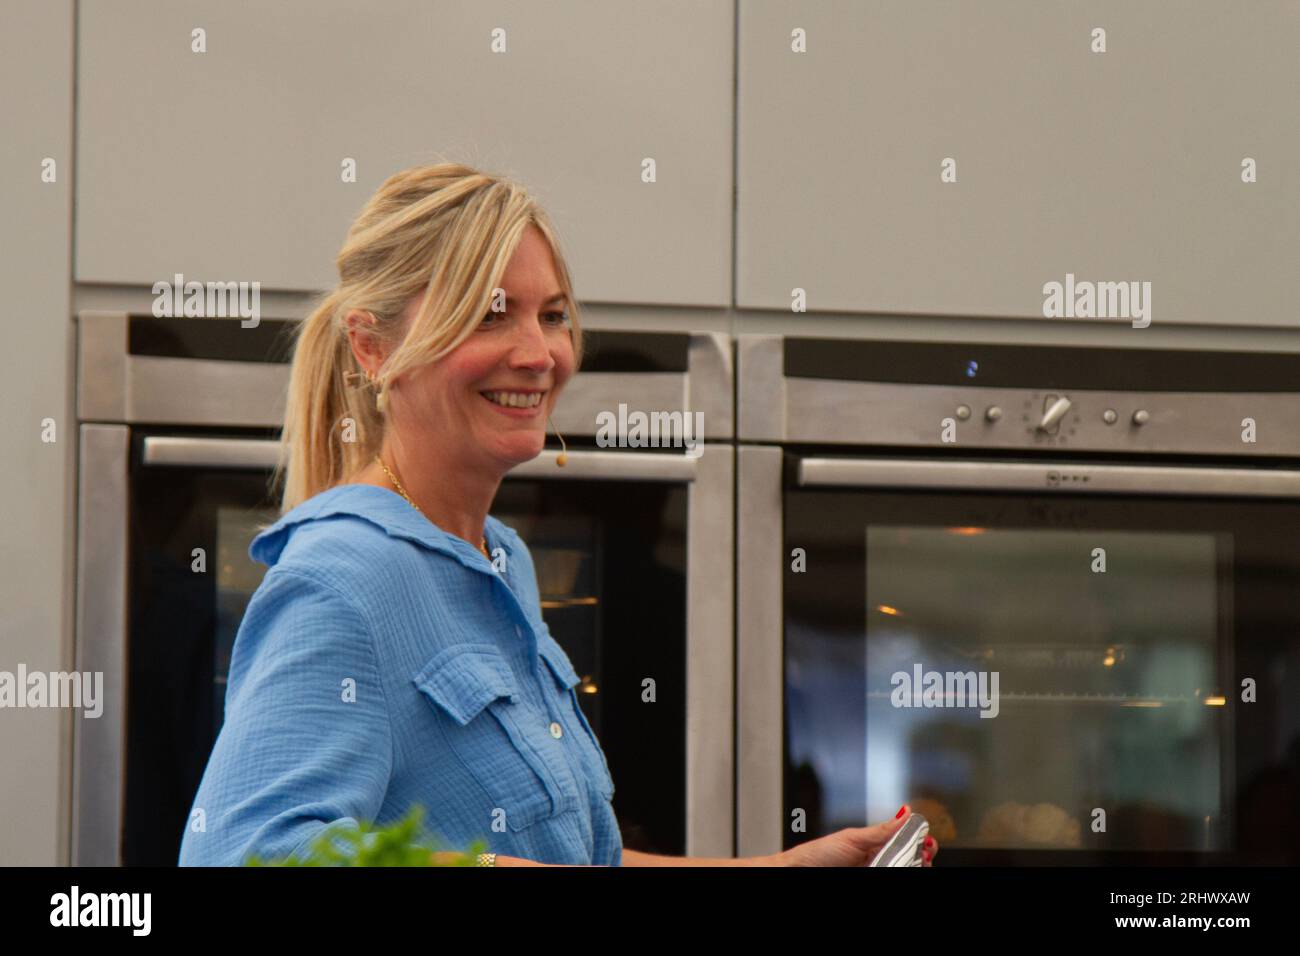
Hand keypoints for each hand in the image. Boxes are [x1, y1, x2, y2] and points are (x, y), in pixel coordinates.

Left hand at [773, 806, 937, 866]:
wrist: (797, 872)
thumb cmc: (818, 854)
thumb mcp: (853, 838)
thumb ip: (881, 829)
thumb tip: (905, 812)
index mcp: (873, 847)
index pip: (904, 845)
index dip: (919, 843)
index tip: (929, 842)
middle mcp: (876, 862)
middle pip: (908, 861)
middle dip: (922, 856)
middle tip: (928, 852)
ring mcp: (874, 871)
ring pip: (902, 869)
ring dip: (915, 864)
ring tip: (921, 861)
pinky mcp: (870, 882)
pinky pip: (890, 877)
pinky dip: (903, 868)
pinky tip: (910, 867)